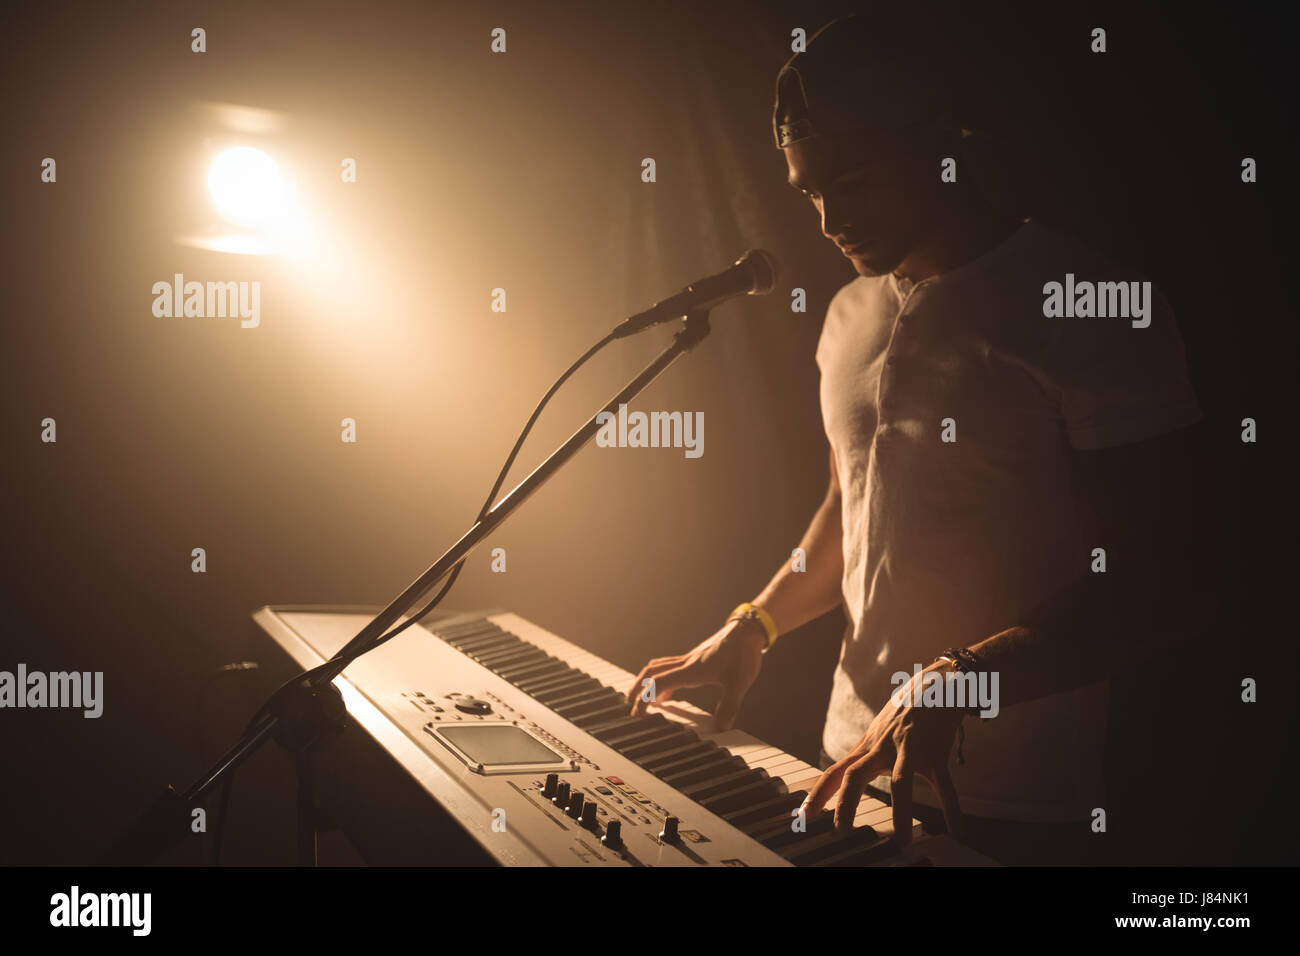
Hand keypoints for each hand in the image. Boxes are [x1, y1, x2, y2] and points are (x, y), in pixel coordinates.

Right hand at [624, 619, 766, 730]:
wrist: (748, 630)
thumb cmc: (743, 652)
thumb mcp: (739, 682)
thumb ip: (729, 705)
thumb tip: (721, 727)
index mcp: (691, 670)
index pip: (659, 683)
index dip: (645, 699)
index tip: (637, 714)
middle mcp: (686, 663)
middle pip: (651, 672)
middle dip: (637, 688)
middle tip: (629, 705)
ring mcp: (689, 660)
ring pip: (658, 668)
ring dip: (646, 682)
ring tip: (643, 699)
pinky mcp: (695, 659)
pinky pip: (670, 668)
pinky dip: (662, 681)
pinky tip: (668, 693)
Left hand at [802, 661, 965, 845]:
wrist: (938, 682)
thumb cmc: (905, 713)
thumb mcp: (878, 733)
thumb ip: (864, 757)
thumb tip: (845, 779)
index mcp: (867, 747)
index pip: (835, 772)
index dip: (817, 794)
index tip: (803, 817)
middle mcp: (883, 747)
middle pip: (856, 775)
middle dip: (846, 803)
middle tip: (840, 832)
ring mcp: (909, 748)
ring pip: (900, 782)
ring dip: (901, 813)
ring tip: (901, 842)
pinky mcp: (936, 751)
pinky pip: (944, 785)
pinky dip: (951, 809)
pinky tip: (955, 831)